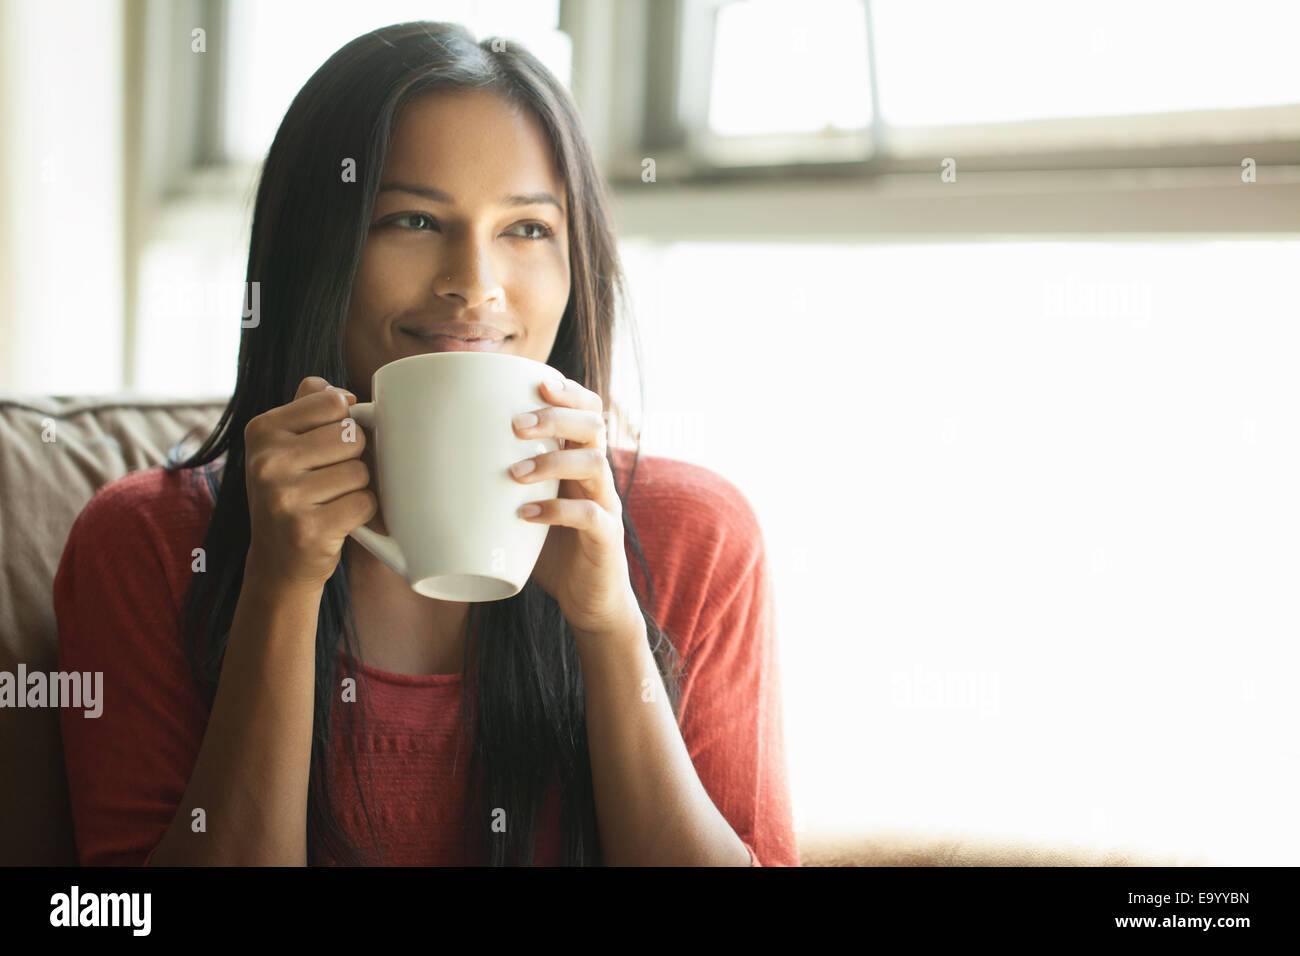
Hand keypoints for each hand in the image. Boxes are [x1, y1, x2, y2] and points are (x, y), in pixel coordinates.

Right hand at [243, 376, 376, 591]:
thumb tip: (339, 391)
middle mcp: (266, 461)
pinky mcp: (308, 529)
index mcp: (262, 430)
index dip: (345, 425)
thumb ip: (308, 407)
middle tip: (330, 479)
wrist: (277, 563)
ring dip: (357, 488)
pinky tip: (339, 520)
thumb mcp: (284, 445)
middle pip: (352, 437)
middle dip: (354, 458)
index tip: (327, 446)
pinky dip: (362, 513)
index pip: (335, 403)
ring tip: (332, 500)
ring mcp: (284, 497)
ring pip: (360, 471)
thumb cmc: (291, 494)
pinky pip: (364, 503)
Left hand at [510, 373, 640, 638]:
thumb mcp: (517, 509)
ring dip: (553, 461)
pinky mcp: (606, 539)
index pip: (586, 409)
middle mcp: (595, 476)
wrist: (588, 599)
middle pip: (593, 424)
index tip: (537, 381)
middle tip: (515, 424)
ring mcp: (605, 505)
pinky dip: (557, 512)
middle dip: (556, 416)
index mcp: (577, 460)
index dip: (568, 391)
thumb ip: (487, 486)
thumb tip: (412, 472)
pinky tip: (526, 516)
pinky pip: (591, 515)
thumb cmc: (545, 548)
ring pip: (595, 463)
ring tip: (515, 473)